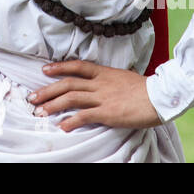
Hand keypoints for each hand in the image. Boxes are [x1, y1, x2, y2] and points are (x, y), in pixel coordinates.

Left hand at [28, 59, 163, 130]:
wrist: (161, 96)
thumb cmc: (145, 89)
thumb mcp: (124, 78)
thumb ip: (109, 80)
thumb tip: (100, 84)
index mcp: (104, 73)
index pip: (77, 66)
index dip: (59, 67)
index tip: (44, 70)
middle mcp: (100, 83)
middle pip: (68, 84)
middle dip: (48, 90)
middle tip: (32, 98)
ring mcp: (103, 97)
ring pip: (71, 98)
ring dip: (53, 105)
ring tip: (40, 112)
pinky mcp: (108, 112)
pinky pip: (85, 115)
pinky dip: (72, 120)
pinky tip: (62, 126)